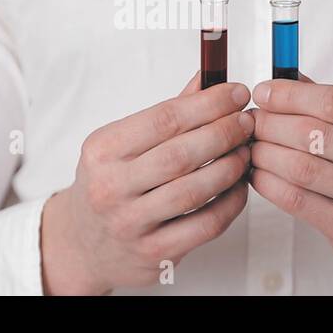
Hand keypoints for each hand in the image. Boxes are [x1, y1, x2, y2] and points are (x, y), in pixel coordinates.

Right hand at [41, 74, 252, 294]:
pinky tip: (239, 185)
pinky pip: (205, 225)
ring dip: (230, 166)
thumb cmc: (111, 183)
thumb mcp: (122, 144)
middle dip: (224, 133)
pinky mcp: (154, 253)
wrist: (85, 243)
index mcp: (103, 150)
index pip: (164, 119)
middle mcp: (111, 187)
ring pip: (195, 191)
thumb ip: (167, 114)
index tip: (236, 93)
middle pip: (181, 154)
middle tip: (247, 121)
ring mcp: (131, 223)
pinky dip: (230, 203)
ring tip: (245, 151)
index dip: (208, 104)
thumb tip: (207, 79)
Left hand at [249, 77, 332, 294]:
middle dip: (271, 123)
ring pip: (302, 166)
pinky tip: (258, 174)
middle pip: (314, 133)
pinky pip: (298, 200)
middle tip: (251, 121)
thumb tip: (289, 77)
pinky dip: (269, 183)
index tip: (264, 92)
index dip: (291, 94)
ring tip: (251, 146)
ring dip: (265, 152)